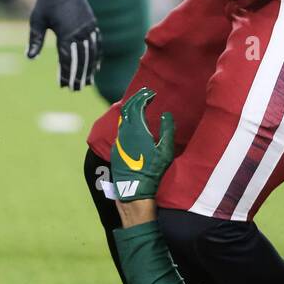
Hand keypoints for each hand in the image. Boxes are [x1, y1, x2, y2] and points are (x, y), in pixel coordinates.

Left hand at [28, 0, 100, 89]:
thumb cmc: (46, 2)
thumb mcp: (37, 21)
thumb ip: (35, 40)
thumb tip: (30, 57)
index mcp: (65, 33)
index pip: (67, 59)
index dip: (66, 73)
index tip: (64, 86)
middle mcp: (79, 32)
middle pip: (81, 59)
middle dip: (79, 76)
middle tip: (76, 89)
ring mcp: (88, 28)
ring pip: (91, 53)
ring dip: (89, 69)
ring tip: (87, 82)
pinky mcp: (92, 24)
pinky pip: (97, 43)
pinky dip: (97, 56)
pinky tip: (96, 66)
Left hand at [110, 86, 176, 201]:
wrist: (134, 190)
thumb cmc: (152, 171)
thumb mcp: (165, 151)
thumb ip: (167, 130)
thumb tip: (166, 115)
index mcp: (137, 130)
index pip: (137, 105)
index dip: (144, 96)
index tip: (152, 93)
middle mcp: (124, 132)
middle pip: (127, 108)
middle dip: (136, 98)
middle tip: (145, 94)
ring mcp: (118, 141)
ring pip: (122, 118)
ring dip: (130, 109)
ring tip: (139, 104)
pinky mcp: (115, 149)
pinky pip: (120, 129)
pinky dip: (127, 120)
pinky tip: (132, 123)